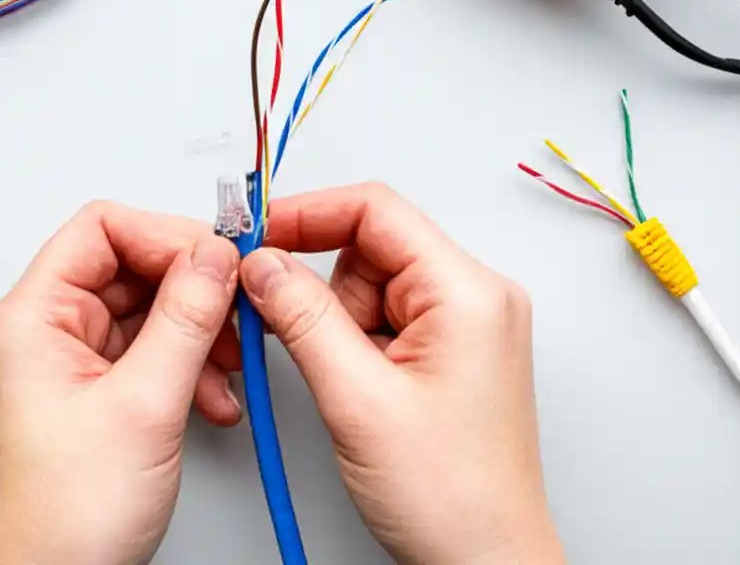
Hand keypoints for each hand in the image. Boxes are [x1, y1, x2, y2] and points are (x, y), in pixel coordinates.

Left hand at [0, 202, 241, 564]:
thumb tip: (214, 256)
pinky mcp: (93, 393)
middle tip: (238, 312)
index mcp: (31, 318)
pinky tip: (214, 398)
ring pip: (146, 311)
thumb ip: (186, 319)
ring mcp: (68, 362)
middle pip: (130, 267)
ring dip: (197, 334)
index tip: (216, 262)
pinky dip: (188, 367)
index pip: (101, 230)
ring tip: (229, 366)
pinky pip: (148, 352)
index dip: (165, 237)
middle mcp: (44, 332)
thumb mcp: (144, 404)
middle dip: (192, 291)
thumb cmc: (68, 515)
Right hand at [242, 184, 563, 564]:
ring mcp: (464, 326)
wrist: (485, 562)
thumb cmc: (451, 498)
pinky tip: (351, 386)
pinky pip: (381, 320)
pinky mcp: (448, 353)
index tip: (254, 235)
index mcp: (468, 294)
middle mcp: (474, 299)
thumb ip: (302, 319)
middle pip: (369, 246)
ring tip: (342, 383)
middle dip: (319, 285)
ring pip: (368, 286)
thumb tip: (261, 264)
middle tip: (279, 322)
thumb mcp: (357, 400)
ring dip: (333, 322)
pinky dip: (350, 343)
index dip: (306, 214)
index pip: (376, 210)